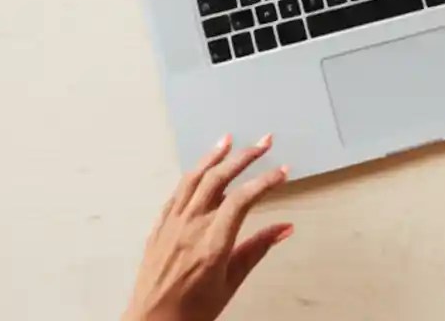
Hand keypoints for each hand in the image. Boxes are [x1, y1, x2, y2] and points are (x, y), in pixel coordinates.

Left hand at [123, 134, 292, 320]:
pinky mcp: (159, 227)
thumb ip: (257, 249)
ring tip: (228, 140)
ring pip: (194, 179)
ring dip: (214, 156)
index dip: (266, 181)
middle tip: (264, 142)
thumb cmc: (191, 310)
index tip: (283, 172)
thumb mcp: (231, 281)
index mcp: (213, 241)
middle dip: (245, 156)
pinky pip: (176, 193)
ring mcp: (172, 223)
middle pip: (220, 178)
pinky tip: (200, 169)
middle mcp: (191, 226)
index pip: (244, 198)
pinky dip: (191, 176)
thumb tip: (284, 228)